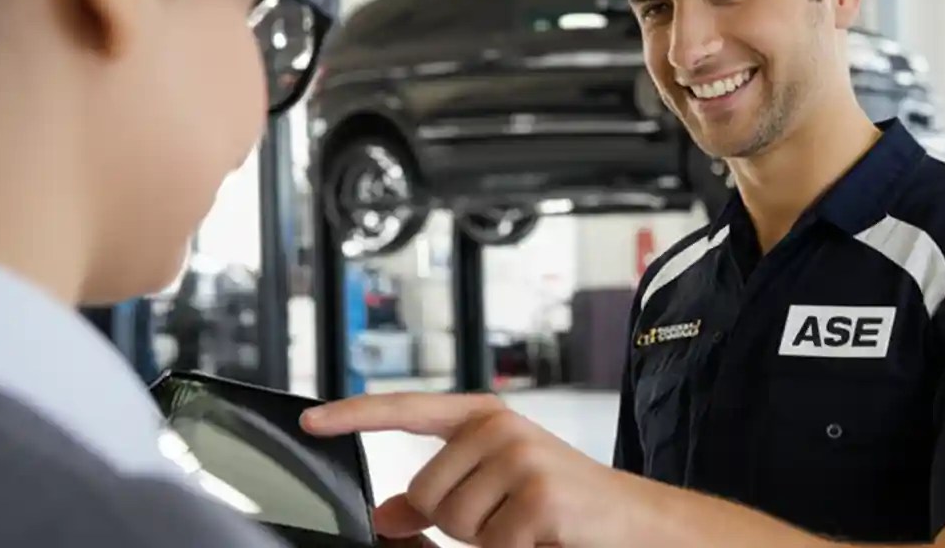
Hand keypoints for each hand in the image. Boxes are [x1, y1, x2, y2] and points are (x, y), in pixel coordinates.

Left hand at [300, 392, 646, 547]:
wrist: (633, 520)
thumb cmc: (563, 502)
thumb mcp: (496, 488)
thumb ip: (439, 496)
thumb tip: (386, 515)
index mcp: (486, 419)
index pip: (408, 410)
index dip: (355, 415)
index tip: (311, 423)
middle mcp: (501, 428)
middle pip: (424, 491)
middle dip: (456, 520)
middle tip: (506, 515)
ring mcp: (521, 458)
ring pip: (453, 520)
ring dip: (486, 539)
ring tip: (526, 524)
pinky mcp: (539, 496)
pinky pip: (490, 543)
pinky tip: (541, 535)